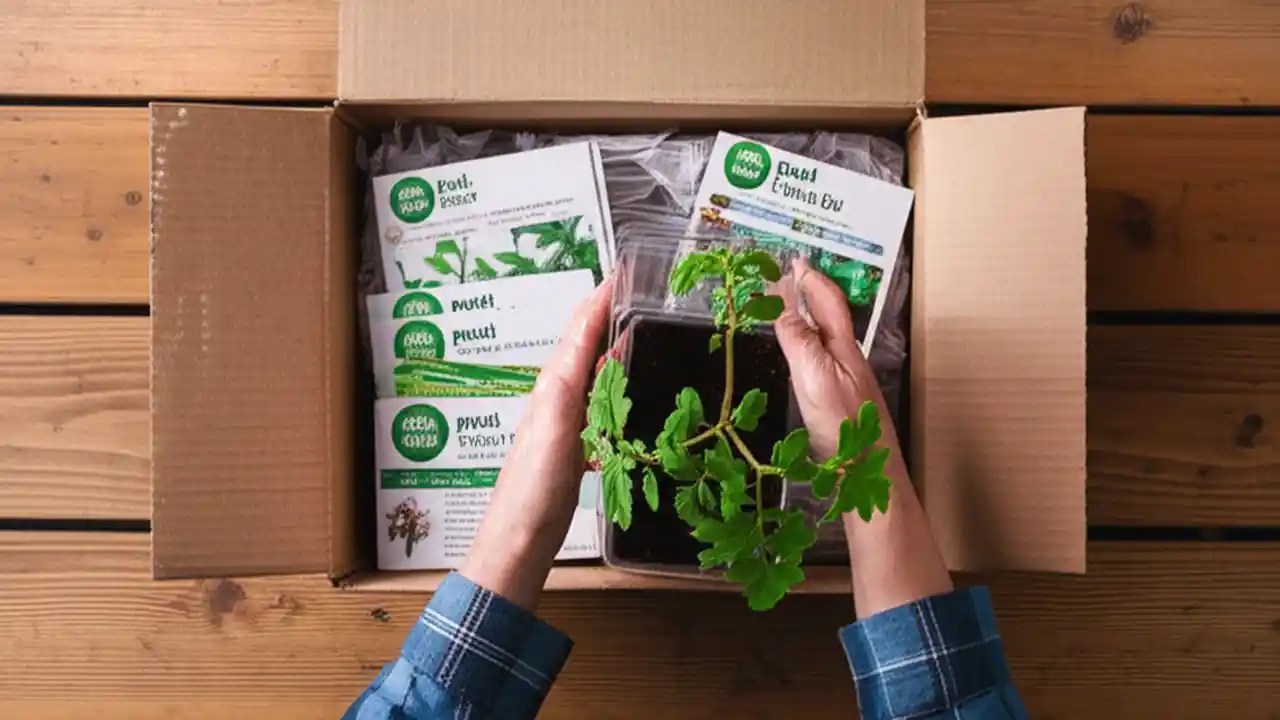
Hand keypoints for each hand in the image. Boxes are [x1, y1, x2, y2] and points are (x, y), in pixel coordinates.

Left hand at [461, 278, 611, 609]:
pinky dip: (615, 382)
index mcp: (554, 386)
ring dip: (612, 342)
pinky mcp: (576, 442)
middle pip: (585, 342)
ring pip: (593, 368)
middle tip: (639, 286)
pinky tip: (628, 386)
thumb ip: (570, 388)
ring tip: (638, 322)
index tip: (624, 268)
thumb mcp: (555, 432)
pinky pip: (600, 399)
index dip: (602, 297)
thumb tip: (592, 343)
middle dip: (608, 311)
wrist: (519, 540)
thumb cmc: (534, 491)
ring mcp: (566, 419)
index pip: (580, 329)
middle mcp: (557, 396)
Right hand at [773, 258, 903, 476]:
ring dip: (807, 319)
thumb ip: (799, 342)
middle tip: (788, 278)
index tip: (794, 263)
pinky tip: (800, 359)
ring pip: (826, 340)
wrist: (872, 479)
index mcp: (843, 349)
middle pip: (829, 318)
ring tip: (788, 308)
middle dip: (809, 294)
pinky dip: (806, 347)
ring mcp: (846, 383)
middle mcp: (847, 361)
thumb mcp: (816, 379)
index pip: (827, 303)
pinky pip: (821, 362)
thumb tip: (782, 307)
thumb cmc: (848, 430)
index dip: (810, 280)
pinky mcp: (842, 405)